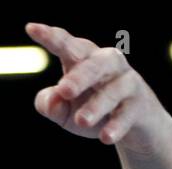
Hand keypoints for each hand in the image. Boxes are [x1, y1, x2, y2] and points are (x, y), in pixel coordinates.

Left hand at [26, 22, 171, 158]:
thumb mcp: (64, 112)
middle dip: (80, 75)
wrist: (133, 129)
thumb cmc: (92, 111)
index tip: (31, 28)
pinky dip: (117, 126)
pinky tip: (105, 137)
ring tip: (81, 120)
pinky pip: (128, 114)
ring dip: (97, 105)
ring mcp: (127, 84)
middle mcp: (108, 66)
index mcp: (85, 61)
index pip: (68, 46)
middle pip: (95, 64)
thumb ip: (50, 105)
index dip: (51, 37)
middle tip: (64, 89)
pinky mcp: (140, 106)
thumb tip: (53, 99)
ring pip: (114, 89)